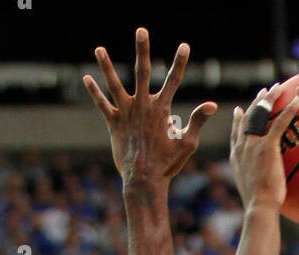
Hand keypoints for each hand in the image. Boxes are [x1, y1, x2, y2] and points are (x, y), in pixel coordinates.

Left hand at [83, 28, 216, 187]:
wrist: (145, 179)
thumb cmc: (167, 163)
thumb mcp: (187, 143)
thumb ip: (198, 121)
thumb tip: (212, 104)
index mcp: (161, 110)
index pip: (174, 81)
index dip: (180, 62)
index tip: (184, 46)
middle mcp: (142, 106)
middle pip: (142, 72)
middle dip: (142, 50)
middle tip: (141, 30)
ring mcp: (126, 113)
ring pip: (114, 85)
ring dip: (106, 66)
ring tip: (98, 48)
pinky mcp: (113, 123)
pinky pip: (102, 105)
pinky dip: (94, 92)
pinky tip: (87, 78)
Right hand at [230, 84, 298, 211]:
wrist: (259, 208)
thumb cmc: (260, 208)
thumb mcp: (253, 193)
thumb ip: (257, 184)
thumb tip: (266, 193)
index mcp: (236, 157)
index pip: (236, 132)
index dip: (239, 119)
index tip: (242, 109)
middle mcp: (241, 146)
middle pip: (248, 117)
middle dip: (256, 103)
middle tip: (264, 92)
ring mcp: (253, 144)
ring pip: (260, 114)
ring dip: (269, 99)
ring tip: (278, 87)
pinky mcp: (267, 146)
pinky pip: (279, 122)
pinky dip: (288, 108)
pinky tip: (297, 99)